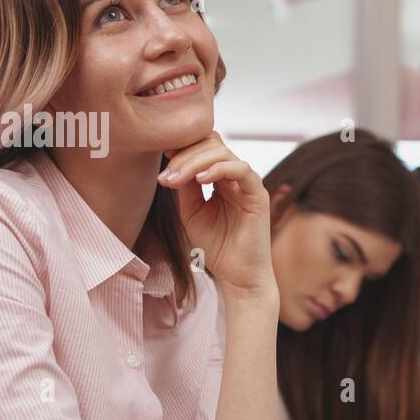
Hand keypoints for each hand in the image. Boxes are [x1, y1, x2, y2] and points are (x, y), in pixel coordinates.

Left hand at [158, 132, 274, 302]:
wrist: (238, 276)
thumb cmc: (217, 247)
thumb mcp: (191, 212)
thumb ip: (185, 186)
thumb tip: (172, 161)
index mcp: (220, 178)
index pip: (204, 147)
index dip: (183, 147)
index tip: (162, 160)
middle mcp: (235, 177)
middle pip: (212, 143)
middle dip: (184, 155)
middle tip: (166, 176)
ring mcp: (247, 184)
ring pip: (222, 152)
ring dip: (194, 162)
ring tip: (176, 180)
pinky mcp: (257, 194)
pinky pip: (241, 169)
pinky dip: (218, 169)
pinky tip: (200, 181)